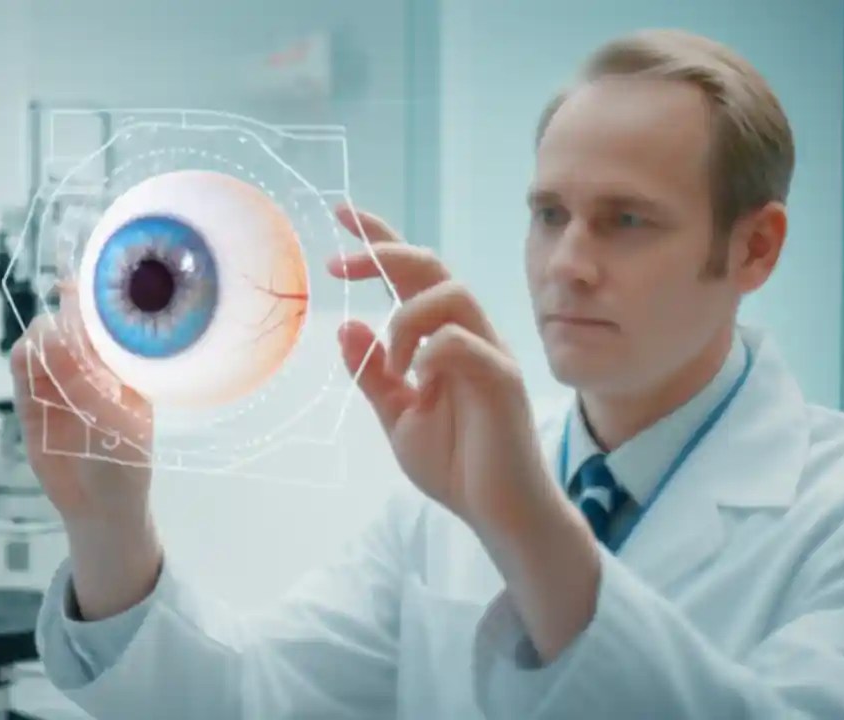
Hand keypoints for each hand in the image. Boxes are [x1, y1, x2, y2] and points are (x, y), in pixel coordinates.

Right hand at [10, 283, 161, 618]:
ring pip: (39, 341)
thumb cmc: (125, 463)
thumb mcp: (116, 421)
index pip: (101, 320)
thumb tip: (64, 336)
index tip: (74, 284)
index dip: (86, 299)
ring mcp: (59, 381)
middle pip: (66, 323)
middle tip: (61, 326)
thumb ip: (87, 381)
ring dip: (40, 338)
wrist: (100, 507)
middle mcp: (89, 366)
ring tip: (47, 351)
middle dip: (61, 318)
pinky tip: (30, 359)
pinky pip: (22, 369)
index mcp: (121, 364)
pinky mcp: (32, 400)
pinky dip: (24, 359)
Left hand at [328, 205, 550, 533]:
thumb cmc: (455, 462)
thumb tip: (345, 326)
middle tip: (341, 262)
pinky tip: (418, 378)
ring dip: (406, 318)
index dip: (380, 239)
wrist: (496, 511)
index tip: (341, 214)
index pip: (411, 275)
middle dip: (385, 253)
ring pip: (452, 295)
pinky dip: (432, 351)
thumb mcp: (397, 415)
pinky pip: (465, 343)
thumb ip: (372, 372)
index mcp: (440, 338)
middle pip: (433, 266)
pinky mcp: (503, 381)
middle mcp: (468, 335)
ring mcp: (489, 353)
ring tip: (392, 362)